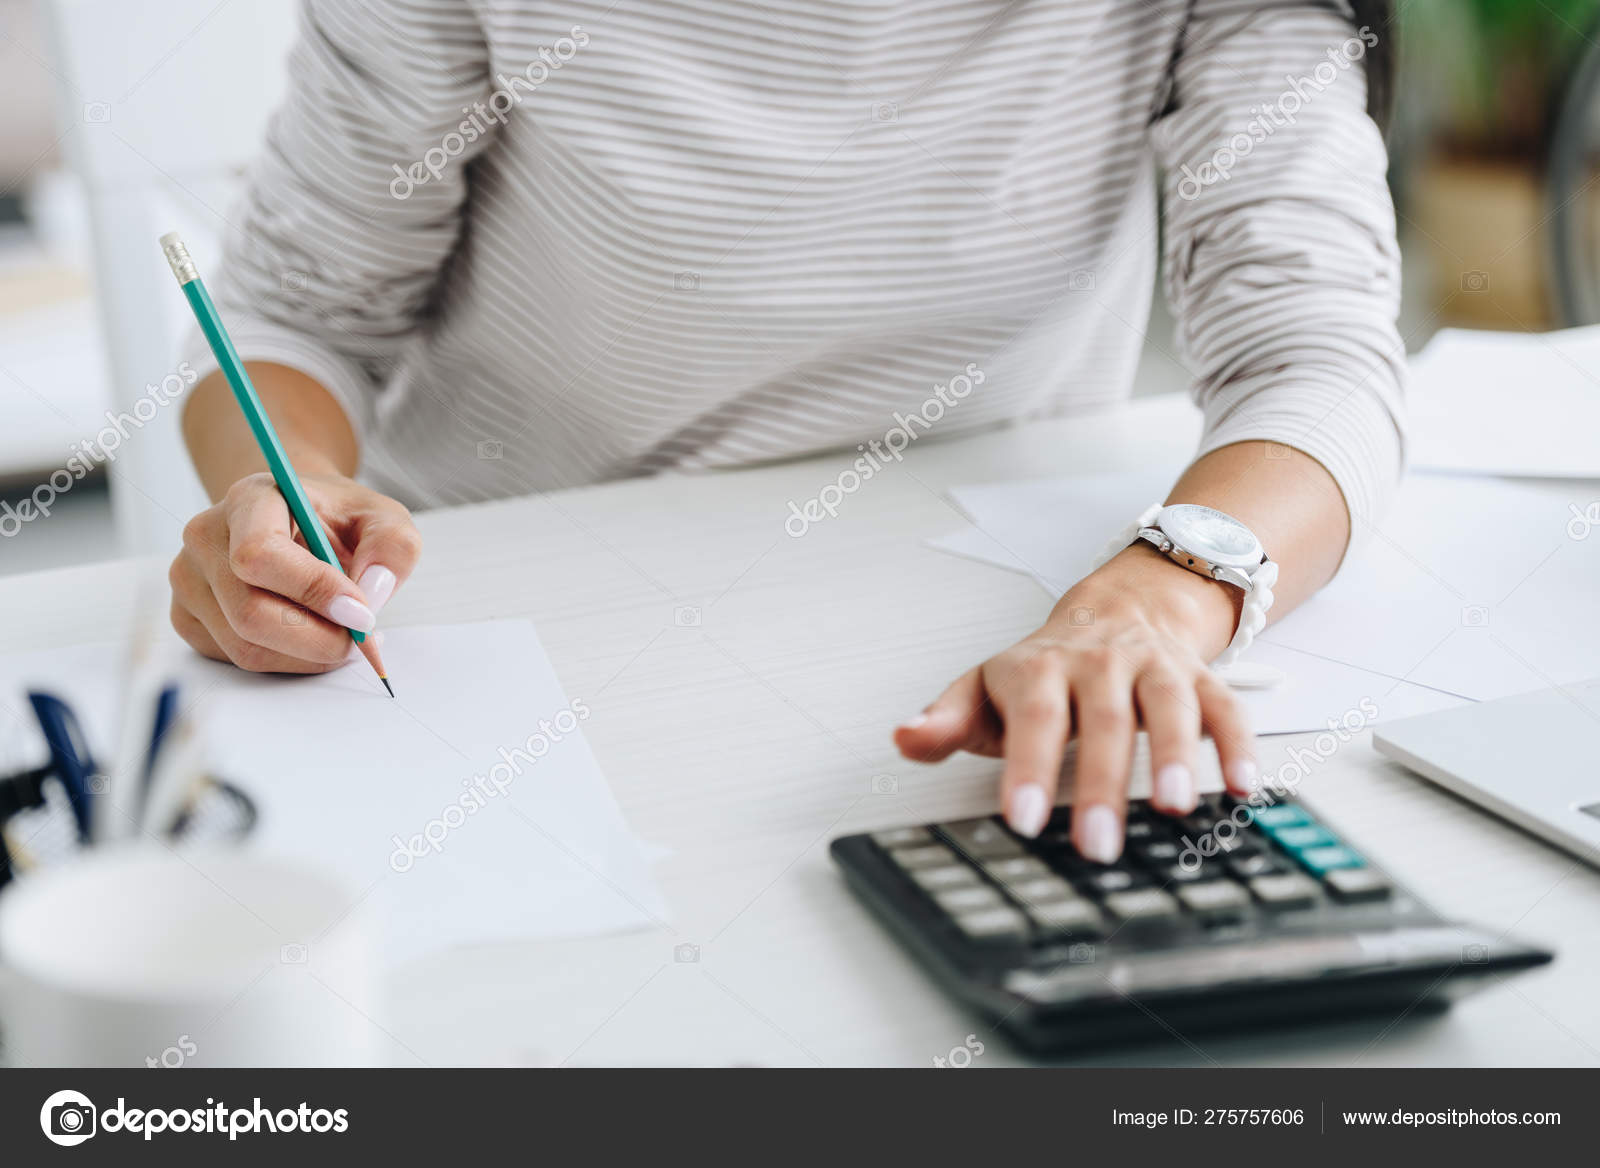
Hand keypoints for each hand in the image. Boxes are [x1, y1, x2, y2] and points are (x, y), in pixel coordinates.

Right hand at [169, 471, 421, 671]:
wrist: (299, 521)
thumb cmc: (338, 519)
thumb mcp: (382, 517)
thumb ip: (393, 546)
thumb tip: (372, 590)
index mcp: (250, 499)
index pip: (260, 554)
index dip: (313, 591)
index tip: (362, 614)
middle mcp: (205, 537)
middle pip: (250, 614)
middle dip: (319, 640)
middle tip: (363, 638)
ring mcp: (190, 581)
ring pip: (246, 647)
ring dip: (309, 656)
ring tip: (346, 635)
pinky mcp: (189, 618)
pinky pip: (239, 661)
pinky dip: (289, 662)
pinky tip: (314, 638)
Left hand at [893, 544, 1257, 861]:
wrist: (1114, 610)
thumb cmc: (1042, 669)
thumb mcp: (985, 689)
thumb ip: (947, 720)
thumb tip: (905, 739)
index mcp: (1039, 669)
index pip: (1033, 718)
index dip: (1027, 768)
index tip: (1022, 819)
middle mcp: (1099, 664)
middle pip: (1104, 721)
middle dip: (1102, 784)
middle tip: (1097, 843)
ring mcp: (1153, 668)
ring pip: (1169, 705)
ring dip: (1177, 756)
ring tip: (1176, 809)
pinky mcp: (1198, 678)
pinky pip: (1224, 707)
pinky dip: (1237, 744)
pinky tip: (1244, 788)